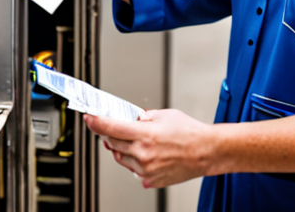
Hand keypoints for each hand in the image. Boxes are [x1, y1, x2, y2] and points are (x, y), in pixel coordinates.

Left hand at [84, 110, 213, 188]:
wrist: (206, 152)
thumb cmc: (189, 132)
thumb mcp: (165, 115)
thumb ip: (144, 117)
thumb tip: (131, 119)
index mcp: (145, 134)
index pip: (111, 128)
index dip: (96, 122)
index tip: (88, 118)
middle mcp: (143, 154)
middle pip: (113, 144)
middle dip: (107, 134)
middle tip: (106, 127)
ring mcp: (145, 169)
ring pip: (122, 158)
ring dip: (121, 148)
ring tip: (133, 140)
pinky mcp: (150, 180)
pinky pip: (134, 170)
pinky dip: (135, 161)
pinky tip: (145, 154)